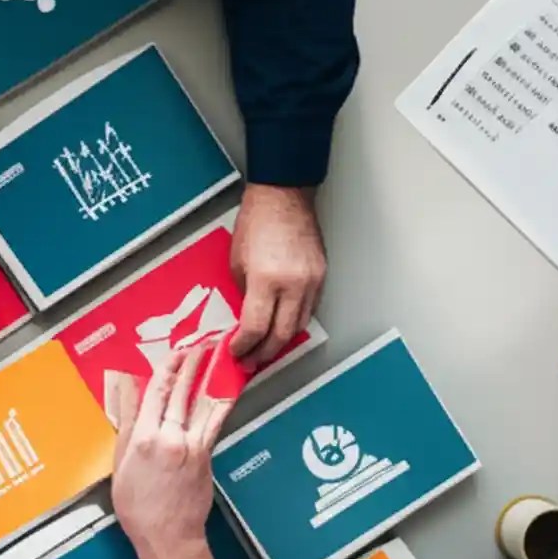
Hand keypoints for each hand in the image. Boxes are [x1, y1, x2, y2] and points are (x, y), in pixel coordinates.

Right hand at [110, 347, 234, 558]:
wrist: (168, 537)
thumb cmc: (138, 507)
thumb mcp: (121, 465)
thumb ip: (127, 426)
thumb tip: (126, 397)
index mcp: (145, 440)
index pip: (156, 395)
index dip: (166, 370)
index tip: (173, 353)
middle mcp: (171, 438)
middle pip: (181, 394)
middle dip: (190, 367)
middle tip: (197, 345)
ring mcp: (192, 446)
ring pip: (202, 405)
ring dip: (208, 378)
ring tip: (215, 358)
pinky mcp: (206, 456)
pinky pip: (213, 423)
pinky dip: (220, 404)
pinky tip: (225, 391)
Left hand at [228, 184, 325, 366]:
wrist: (284, 197)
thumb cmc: (257, 222)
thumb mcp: (237, 263)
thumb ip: (244, 294)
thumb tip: (247, 318)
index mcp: (266, 279)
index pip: (255, 328)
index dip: (244, 346)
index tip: (236, 352)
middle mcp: (293, 284)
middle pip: (281, 335)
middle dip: (264, 353)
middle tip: (251, 361)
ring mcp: (312, 281)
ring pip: (299, 325)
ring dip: (281, 341)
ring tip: (265, 349)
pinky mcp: (321, 276)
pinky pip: (310, 309)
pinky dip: (295, 322)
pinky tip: (282, 327)